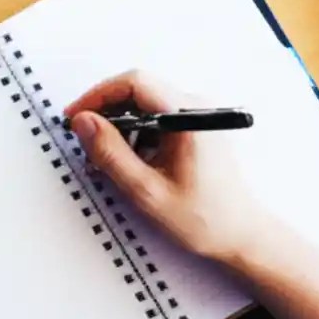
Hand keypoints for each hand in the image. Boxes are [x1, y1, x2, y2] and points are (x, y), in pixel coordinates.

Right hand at [64, 70, 281, 265]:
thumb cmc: (205, 218)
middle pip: (137, 91)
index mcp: (189, 117)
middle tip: (88, 142)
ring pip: (144, 106)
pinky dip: (135, 136)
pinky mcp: (195, 128)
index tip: (78, 115)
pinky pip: (156, 119)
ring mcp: (197, 117)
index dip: (98, 95)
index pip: (134, 82)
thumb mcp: (146, 190)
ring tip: (110, 161)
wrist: (241, 236)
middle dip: (106, 114)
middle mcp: (196, 108)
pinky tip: (131, 163)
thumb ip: (110, 153)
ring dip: (120, 128)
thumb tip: (84, 122)